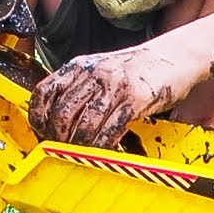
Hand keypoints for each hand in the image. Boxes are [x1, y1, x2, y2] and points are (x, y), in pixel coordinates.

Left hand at [27, 45, 191, 148]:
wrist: (174, 55)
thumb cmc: (136, 68)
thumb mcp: (100, 69)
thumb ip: (79, 87)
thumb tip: (54, 117)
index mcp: (80, 66)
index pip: (44, 93)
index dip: (38, 119)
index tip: (41, 134)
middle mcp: (94, 73)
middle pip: (62, 113)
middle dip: (57, 139)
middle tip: (58, 152)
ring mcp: (115, 86)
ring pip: (84, 125)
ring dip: (78, 147)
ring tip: (78, 157)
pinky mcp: (136, 99)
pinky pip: (110, 130)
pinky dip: (102, 147)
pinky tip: (102, 154)